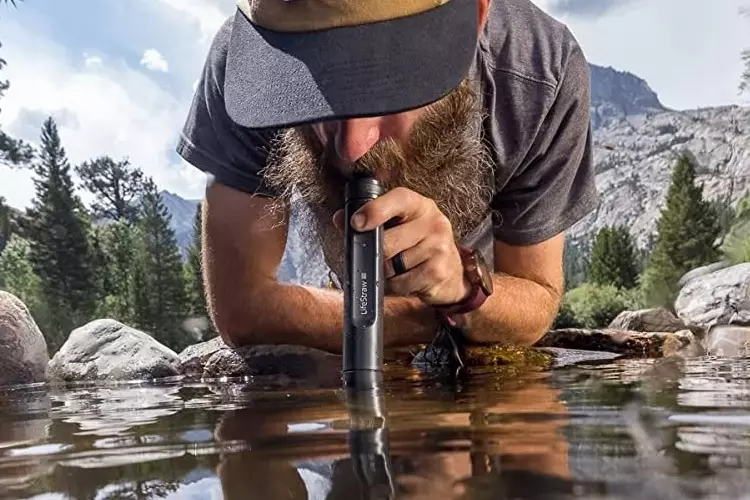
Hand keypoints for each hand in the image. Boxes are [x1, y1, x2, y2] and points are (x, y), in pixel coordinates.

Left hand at [333, 187, 470, 305]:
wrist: (453, 273)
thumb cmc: (418, 245)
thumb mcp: (400, 226)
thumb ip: (370, 220)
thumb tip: (339, 219)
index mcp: (420, 206)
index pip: (399, 199)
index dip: (375, 209)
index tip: (356, 223)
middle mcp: (433, 222)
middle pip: (388, 241)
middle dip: (374, 253)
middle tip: (374, 256)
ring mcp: (438, 247)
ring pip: (392, 265)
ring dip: (384, 272)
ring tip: (393, 268)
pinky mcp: (437, 272)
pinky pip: (400, 283)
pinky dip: (394, 286)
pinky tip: (402, 280)